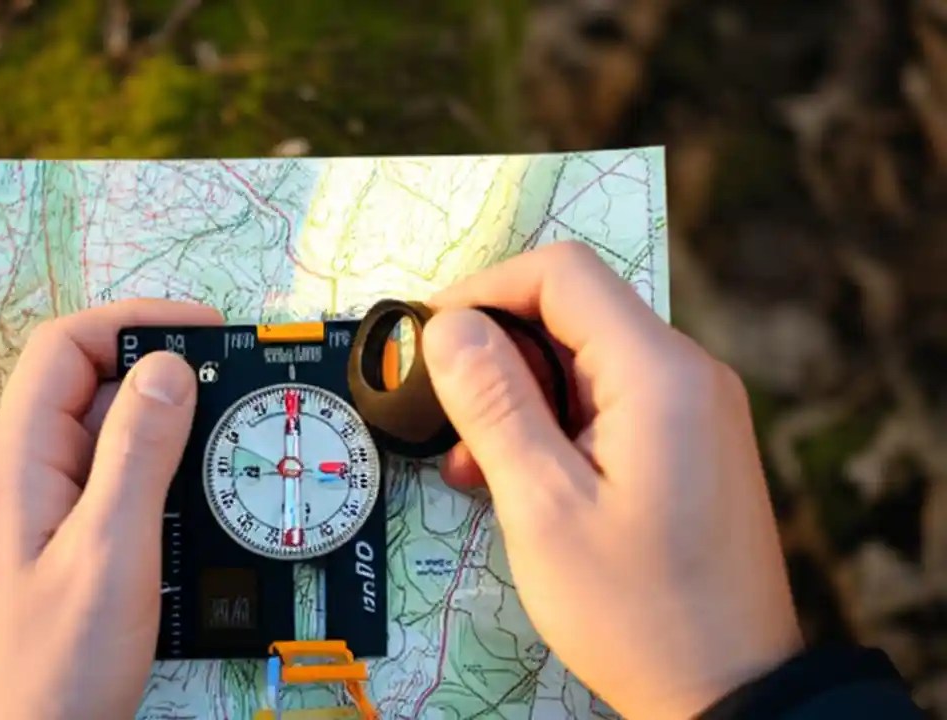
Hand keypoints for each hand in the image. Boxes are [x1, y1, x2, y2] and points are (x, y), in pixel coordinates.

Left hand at [0, 299, 221, 719]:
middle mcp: (17, 473)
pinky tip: (192, 503)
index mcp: (15, 458)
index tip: (207, 330)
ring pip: (103, 443)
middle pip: (89, 390)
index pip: (67, 347)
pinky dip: (151, 481)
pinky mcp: (51, 547)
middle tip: (235, 392)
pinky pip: (105, 490)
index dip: (135, 323)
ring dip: (163, 435)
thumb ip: (138, 454)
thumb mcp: (108, 553)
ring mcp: (32, 513)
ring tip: (225, 448)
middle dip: (162, 380)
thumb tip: (167, 367)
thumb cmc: (49, 669)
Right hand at [422, 242, 802, 719]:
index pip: (563, 274)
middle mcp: (690, 374)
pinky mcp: (691, 443)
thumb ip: (494, 404)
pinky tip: (519, 478)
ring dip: (521, 395)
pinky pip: (611, 402)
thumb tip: (450, 326)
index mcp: (660, 374)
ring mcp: (697, 409)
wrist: (731, 690)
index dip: (485, 289)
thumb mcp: (543, 507)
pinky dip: (556, 423)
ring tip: (472, 463)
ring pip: (587, 359)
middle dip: (498, 351)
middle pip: (574, 312)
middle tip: (442, 411)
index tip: (430, 337)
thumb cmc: (637, 610)